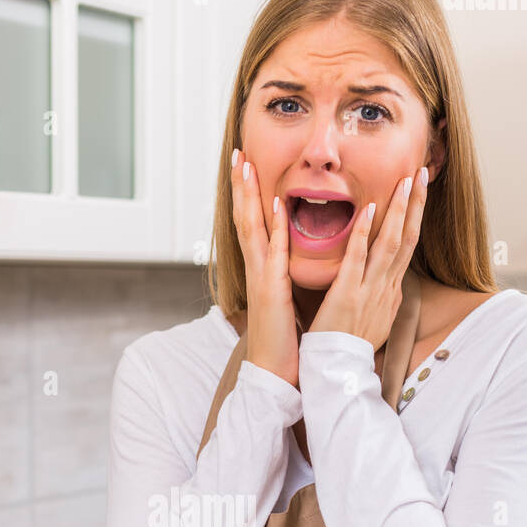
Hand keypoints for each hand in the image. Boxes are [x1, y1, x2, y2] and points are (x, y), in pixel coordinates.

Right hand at [230, 148, 298, 387]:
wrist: (274, 374)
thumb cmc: (284, 342)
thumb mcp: (284, 301)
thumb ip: (284, 278)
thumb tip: (289, 263)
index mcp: (262, 271)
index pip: (252, 225)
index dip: (248, 196)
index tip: (246, 167)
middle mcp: (257, 270)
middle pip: (244, 218)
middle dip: (239, 185)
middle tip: (237, 153)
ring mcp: (261, 278)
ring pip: (251, 228)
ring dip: (247, 195)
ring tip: (244, 164)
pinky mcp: (272, 291)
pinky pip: (274, 253)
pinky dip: (273, 228)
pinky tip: (275, 204)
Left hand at [304, 167, 427, 351]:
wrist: (339, 372)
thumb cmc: (351, 347)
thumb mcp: (376, 321)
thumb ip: (381, 298)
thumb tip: (391, 285)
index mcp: (390, 292)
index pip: (407, 247)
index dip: (414, 217)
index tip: (418, 191)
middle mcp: (386, 287)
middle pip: (407, 238)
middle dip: (416, 205)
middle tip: (423, 173)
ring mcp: (369, 289)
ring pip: (391, 243)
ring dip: (400, 210)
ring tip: (407, 181)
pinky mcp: (348, 294)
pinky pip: (358, 258)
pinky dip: (365, 232)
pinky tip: (371, 208)